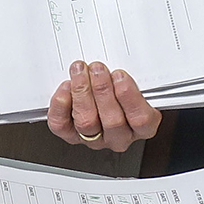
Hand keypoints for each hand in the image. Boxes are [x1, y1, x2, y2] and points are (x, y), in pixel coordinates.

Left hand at [46, 60, 160, 152]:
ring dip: (82, 92)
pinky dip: (61, 105)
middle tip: (97, 69)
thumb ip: (129, 78)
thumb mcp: (130, 82)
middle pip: (113, 121)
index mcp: (140, 126)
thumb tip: (121, 65)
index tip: (120, 75)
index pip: (141, 120)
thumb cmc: (117, 88)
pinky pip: (62, 124)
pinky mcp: (70, 134)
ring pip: (87, 122)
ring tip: (80, 72)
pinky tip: (66, 88)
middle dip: (103, 90)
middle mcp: (117, 136)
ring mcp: (93, 138)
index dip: (130, 97)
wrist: (97, 94)